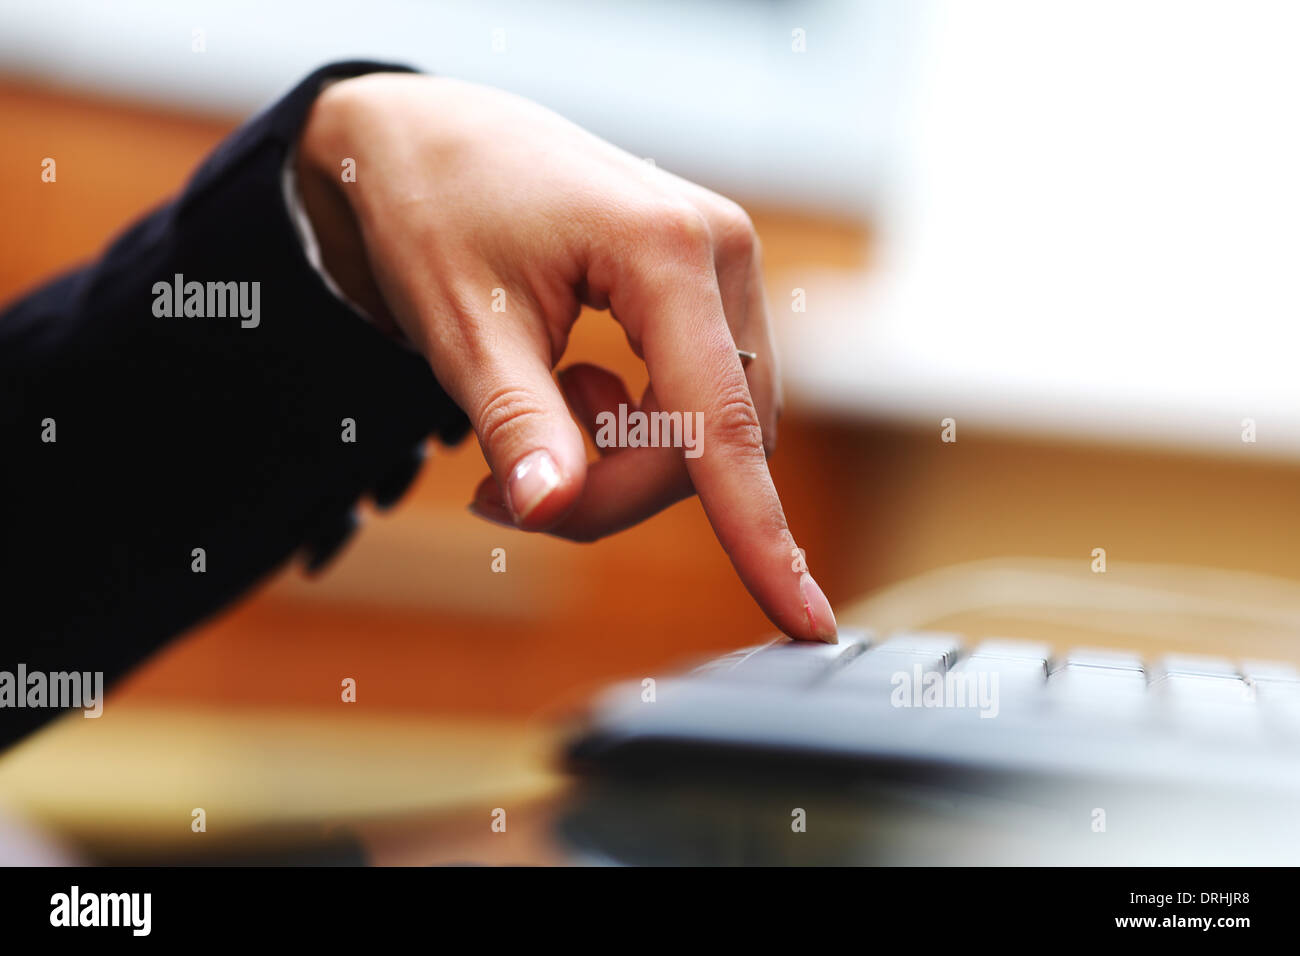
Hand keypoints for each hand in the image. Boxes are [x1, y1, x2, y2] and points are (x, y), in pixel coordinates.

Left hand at [295, 72, 836, 641]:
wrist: (426, 138)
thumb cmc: (437, 209)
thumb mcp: (464, 330)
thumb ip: (520, 427)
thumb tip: (552, 512)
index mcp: (666, 249)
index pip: (717, 423)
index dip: (757, 532)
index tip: (804, 618)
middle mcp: (719, 250)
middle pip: (714, 438)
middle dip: (621, 490)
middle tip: (513, 499)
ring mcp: (721, 264)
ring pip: (711, 424)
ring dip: (624, 461)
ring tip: (530, 434)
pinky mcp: (704, 283)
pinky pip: (698, 395)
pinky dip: (635, 426)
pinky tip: (572, 388)